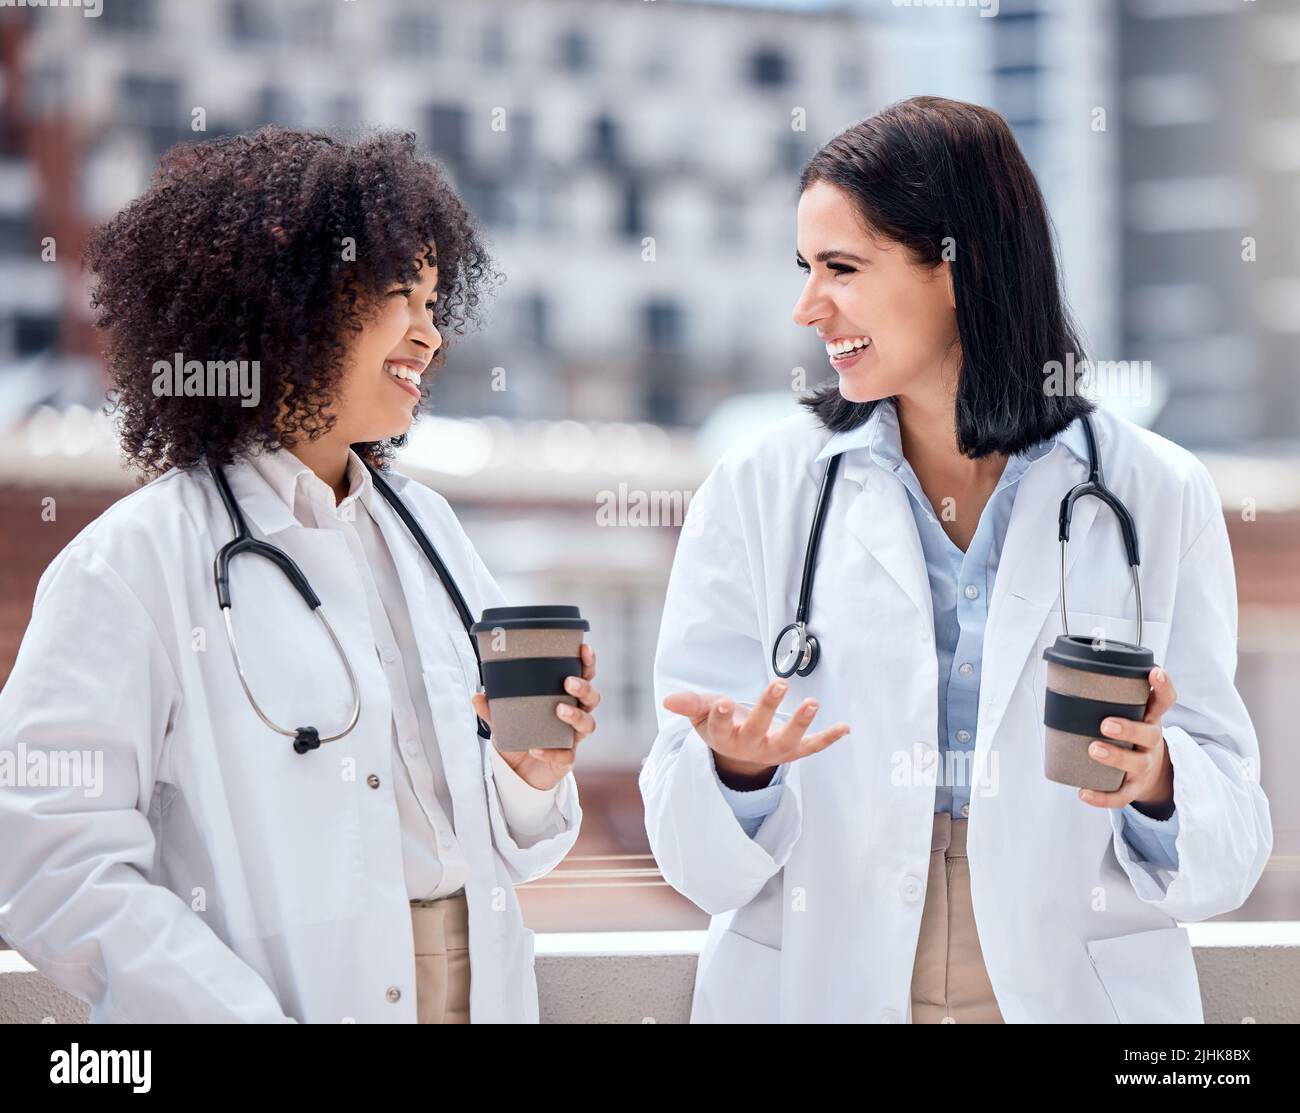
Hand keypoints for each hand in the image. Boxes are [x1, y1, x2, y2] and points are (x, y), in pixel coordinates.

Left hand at [471, 643, 598, 791]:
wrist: (519, 773)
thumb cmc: (521, 735)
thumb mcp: (505, 719)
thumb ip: (494, 708)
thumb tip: (478, 695)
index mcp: (566, 697)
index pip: (584, 676)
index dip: (588, 662)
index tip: (583, 649)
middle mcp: (575, 715)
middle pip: (592, 698)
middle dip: (584, 688)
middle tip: (568, 682)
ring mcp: (573, 738)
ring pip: (588, 724)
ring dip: (575, 715)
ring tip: (559, 710)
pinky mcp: (566, 759)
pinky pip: (566, 755)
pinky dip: (551, 751)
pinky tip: (536, 748)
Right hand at [662, 678, 849, 789]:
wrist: (739, 753)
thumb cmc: (720, 724)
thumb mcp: (702, 713)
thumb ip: (690, 704)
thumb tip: (669, 700)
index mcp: (722, 737)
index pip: (719, 727)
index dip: (721, 716)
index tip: (724, 702)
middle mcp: (748, 747)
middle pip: (756, 731)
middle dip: (767, 708)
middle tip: (779, 684)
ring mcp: (772, 752)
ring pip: (786, 742)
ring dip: (800, 723)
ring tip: (813, 703)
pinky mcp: (792, 753)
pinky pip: (811, 748)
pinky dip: (828, 739)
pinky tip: (845, 727)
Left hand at [1078, 666, 1175, 817]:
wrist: (1150, 774)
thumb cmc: (1130, 736)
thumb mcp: (1130, 716)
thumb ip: (1107, 700)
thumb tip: (1058, 683)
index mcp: (1150, 719)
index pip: (1164, 700)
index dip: (1162, 686)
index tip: (1154, 672)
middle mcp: (1152, 741)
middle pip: (1148, 734)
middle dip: (1128, 728)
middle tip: (1106, 724)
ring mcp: (1145, 766)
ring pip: (1136, 763)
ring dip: (1115, 757)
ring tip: (1094, 749)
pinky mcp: (1135, 788)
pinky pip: (1121, 795)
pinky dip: (1102, 797)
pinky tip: (1084, 793)